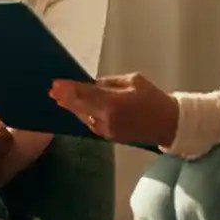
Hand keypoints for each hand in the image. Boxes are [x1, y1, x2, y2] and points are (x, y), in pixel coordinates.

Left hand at [49, 74, 178, 146]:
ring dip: (72, 107)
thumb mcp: (132, 81)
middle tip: (52, 91)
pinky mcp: (108, 137)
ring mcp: (106, 130)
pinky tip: (75, 108)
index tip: (55, 84)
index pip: (84, 94)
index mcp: (112, 103)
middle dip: (65, 98)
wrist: (168, 124)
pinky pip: (91, 123)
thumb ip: (109, 83)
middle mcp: (106, 119)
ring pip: (83, 116)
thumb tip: (92, 85)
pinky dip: (82, 114)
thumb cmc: (152, 98)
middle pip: (79, 107)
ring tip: (59, 98)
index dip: (68, 89)